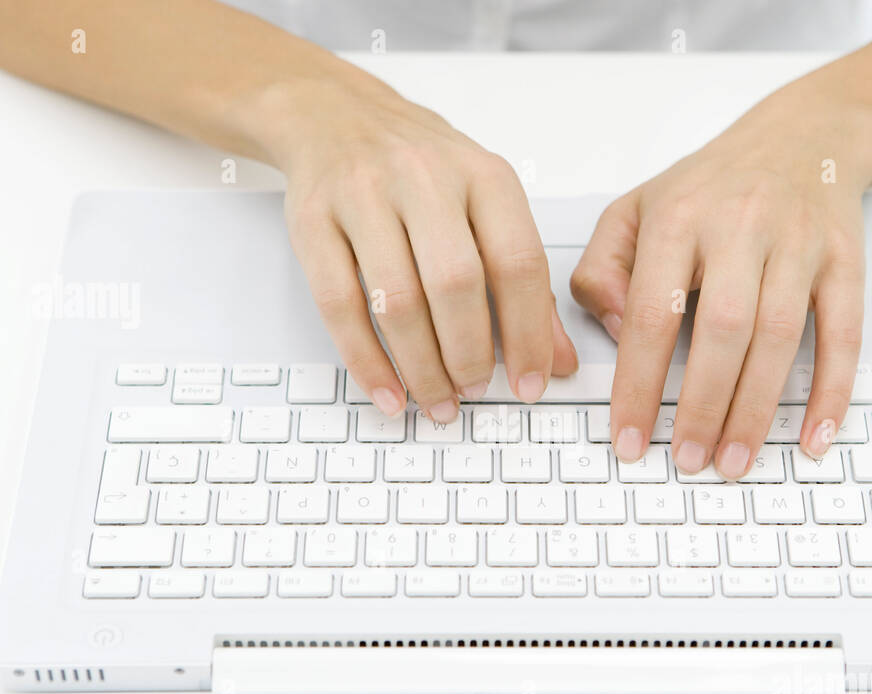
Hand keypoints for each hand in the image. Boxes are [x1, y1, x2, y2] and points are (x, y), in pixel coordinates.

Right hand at [269, 73, 576, 420]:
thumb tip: (558, 361)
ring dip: (421, 366)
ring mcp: (363, 196)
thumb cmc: (423, 171)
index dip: (528, 333)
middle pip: (455, 283)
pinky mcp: (312, 220)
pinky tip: (388, 391)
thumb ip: (526, 284)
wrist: (337, 116)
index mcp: (484, 175)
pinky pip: (339, 305)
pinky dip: (367, 361)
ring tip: (437, 399)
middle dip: (470, 353)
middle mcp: (425, 178)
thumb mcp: (487, 207)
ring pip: (396, 300)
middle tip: (475, 390)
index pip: (517, 262)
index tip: (531, 382)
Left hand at [570, 95, 871, 477]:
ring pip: (780, 336)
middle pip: (722, 329)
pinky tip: (815, 437)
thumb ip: (601, 270)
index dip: (638, 384)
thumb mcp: (633, 210)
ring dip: (757, 409)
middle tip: (688, 460)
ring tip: (734, 461)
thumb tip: (616, 334)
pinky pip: (844, 333)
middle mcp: (740, 227)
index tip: (628, 438)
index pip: (651, 314)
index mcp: (677, 219)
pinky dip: (832, 391)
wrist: (802, 135)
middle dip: (702, 404)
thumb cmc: (709, 188)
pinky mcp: (844, 260)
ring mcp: (798, 243)